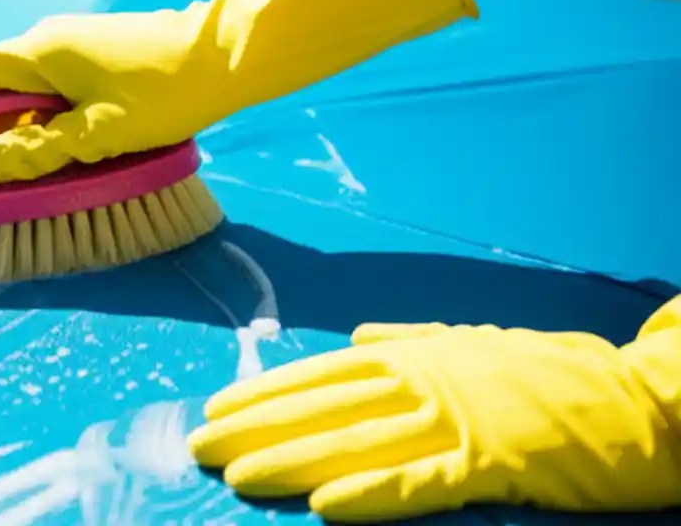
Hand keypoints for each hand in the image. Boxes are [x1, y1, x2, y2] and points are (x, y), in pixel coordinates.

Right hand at [0, 3, 243, 184]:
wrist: (231, 52)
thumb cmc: (170, 91)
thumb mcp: (99, 133)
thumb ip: (34, 152)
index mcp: (38, 54)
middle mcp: (45, 44)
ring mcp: (69, 51)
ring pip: (11, 97)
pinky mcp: (91, 64)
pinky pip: (41, 98)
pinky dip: (25, 130)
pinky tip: (35, 161)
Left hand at [187, 322, 680, 522]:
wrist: (637, 398)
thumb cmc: (552, 373)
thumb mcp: (474, 343)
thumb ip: (412, 339)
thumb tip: (357, 334)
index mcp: (416, 352)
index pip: (322, 372)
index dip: (266, 392)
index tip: (218, 407)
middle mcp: (423, 379)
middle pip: (323, 404)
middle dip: (258, 426)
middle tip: (202, 445)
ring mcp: (456, 420)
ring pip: (356, 441)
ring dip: (291, 459)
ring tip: (238, 475)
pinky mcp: (491, 463)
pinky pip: (420, 483)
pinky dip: (371, 493)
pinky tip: (323, 506)